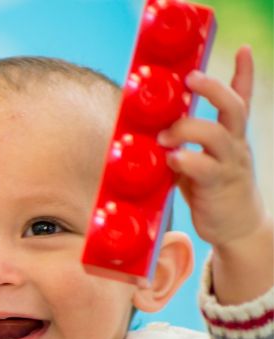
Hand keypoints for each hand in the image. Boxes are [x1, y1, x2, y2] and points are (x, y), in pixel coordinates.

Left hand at [159, 47, 268, 250]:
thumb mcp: (203, 161)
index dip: (244, 73)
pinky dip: (185, 160)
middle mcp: (235, 145)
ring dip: (188, 128)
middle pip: (234, 106)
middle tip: (190, 78)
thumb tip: (155, 130)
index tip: (242, 48)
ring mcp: (229, 164)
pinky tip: (171, 160)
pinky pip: (205, 167)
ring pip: (218, 133)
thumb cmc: (214, 191)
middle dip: (212, 88)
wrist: (239, 227)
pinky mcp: (218, 186)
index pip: (243, 98)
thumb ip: (187, 145)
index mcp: (232, 136)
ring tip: (164, 135)